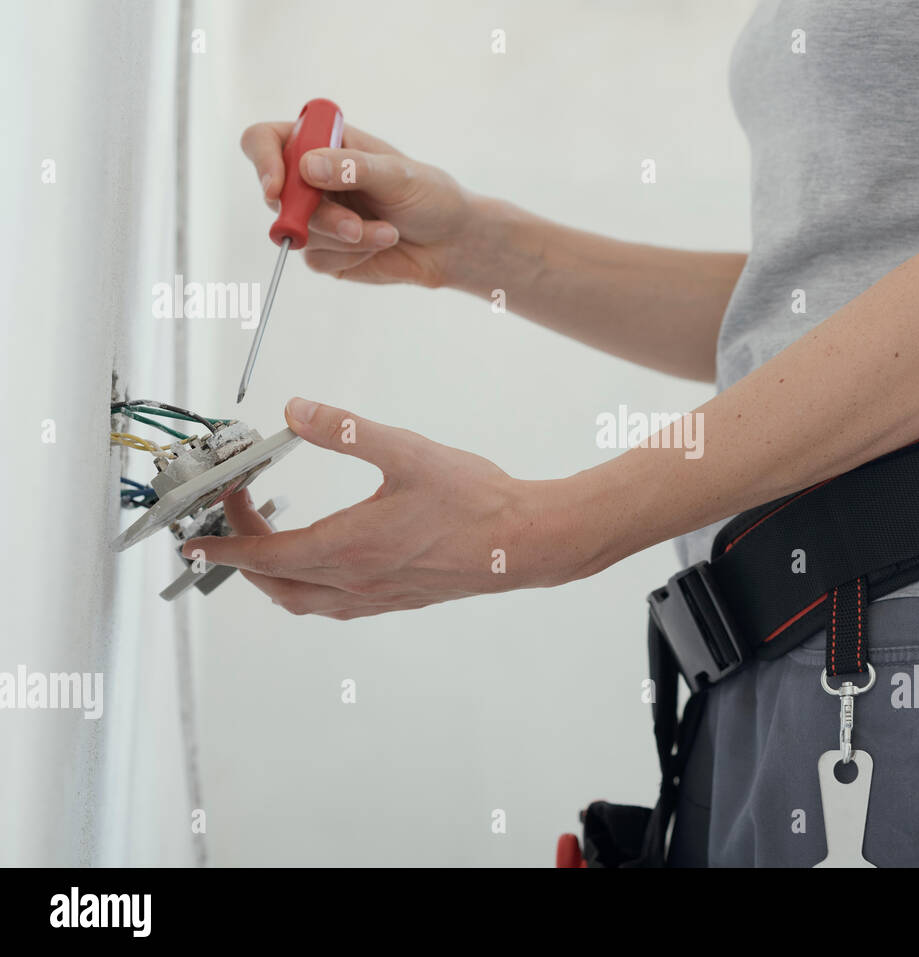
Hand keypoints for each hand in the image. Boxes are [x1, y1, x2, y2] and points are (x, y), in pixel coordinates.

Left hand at [183, 398, 588, 619]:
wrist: (526, 542)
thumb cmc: (476, 502)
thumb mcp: (406, 451)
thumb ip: (347, 429)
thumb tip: (297, 410)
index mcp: (347, 547)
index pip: (263, 554)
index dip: (222, 544)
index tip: (196, 535)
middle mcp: (356, 581)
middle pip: (275, 583)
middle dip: (242, 557)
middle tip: (234, 521)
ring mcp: (378, 596)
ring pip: (303, 600)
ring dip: (273, 578)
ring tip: (267, 545)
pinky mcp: (399, 599)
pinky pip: (335, 606)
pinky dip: (308, 588)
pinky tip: (322, 565)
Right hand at [240, 120, 472, 287]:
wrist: (449, 242)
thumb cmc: (428, 196)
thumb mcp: (398, 175)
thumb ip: (353, 168)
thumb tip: (307, 168)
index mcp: (321, 143)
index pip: (264, 140)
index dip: (262, 161)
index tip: (277, 189)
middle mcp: (309, 178)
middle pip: (278, 195)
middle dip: (319, 216)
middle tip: (356, 227)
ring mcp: (313, 216)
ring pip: (300, 232)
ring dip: (347, 238)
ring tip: (387, 232)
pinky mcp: (324, 252)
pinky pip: (318, 259)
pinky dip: (352, 255)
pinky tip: (380, 244)